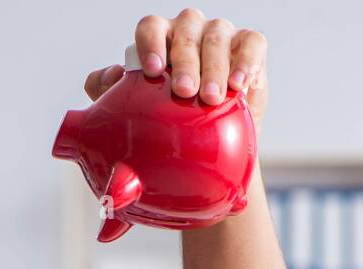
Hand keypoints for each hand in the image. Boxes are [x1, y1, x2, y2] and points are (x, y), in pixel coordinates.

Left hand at [82, 10, 268, 131]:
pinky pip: (252, 44)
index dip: (150, 42)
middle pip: (185, 31)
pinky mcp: (249, 49)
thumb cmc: (170, 124)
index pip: (151, 27)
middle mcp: (189, 32)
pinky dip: (246, 61)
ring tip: (211, 97)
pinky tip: (240, 84)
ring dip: (214, 67)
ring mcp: (220, 37)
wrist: (211, 149)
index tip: (151, 69)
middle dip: (185, 61)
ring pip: (216, 36)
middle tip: (184, 91)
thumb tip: (110, 77)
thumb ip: (110, 94)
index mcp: (159, 40)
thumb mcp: (137, 113)